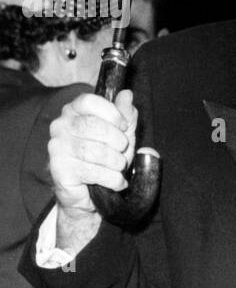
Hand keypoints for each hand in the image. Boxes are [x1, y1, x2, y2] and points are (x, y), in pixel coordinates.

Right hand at [48, 88, 135, 214]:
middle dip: (116, 140)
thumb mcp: (121, 134)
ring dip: (115, 161)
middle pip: (91, 125)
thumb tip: (127, 94)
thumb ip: (125, 115)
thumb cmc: (105, 158)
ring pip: (93, 150)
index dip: (111, 113)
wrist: (90, 193)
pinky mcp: (58, 169)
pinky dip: (111, 178)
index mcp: (74, 111)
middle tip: (123, 151)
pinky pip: (90, 170)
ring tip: (119, 167)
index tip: (123, 127)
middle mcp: (60, 126)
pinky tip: (115, 181)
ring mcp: (57, 147)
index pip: (88, 101)